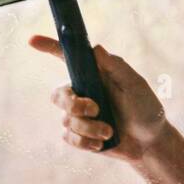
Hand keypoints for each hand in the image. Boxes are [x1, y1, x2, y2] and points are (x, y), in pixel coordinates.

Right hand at [29, 34, 168, 162]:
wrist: (150, 142)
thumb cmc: (146, 108)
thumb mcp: (135, 85)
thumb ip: (116, 67)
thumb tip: (96, 48)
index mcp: (94, 75)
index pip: (68, 59)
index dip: (49, 47)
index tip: (32, 40)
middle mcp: (83, 92)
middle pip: (58, 94)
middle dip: (74, 104)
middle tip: (95, 109)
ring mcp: (79, 115)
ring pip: (66, 119)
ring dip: (89, 127)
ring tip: (110, 132)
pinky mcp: (79, 134)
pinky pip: (68, 137)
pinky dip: (85, 141)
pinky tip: (101, 143)